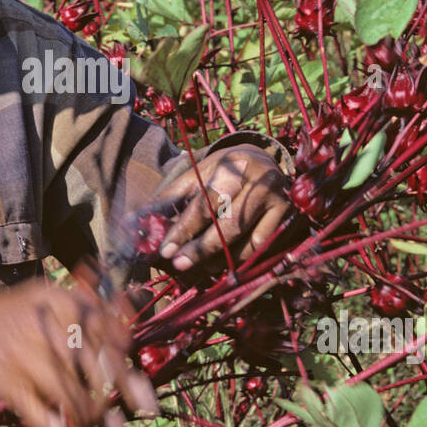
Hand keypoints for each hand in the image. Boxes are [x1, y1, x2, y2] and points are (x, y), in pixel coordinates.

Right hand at [0, 278, 158, 426]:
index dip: (124, 358)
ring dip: (87, 414)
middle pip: (94, 365)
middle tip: (116, 411)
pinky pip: (40, 414)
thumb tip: (130, 325)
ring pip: (71, 394)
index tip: (135, 381)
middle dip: (112, 393)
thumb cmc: (15, 315)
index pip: (106, 329)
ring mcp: (23, 356)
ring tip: (90, 421)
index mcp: (59, 300)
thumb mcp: (50, 295)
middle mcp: (44, 325)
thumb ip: (89, 306)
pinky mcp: (6, 384)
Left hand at [148, 145, 292, 273]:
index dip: (184, 229)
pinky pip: (261, 246)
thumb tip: (139, 219)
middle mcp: (256, 182)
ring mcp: (275, 200)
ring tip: (198, 267)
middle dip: (201, 248)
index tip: (166, 249)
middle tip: (179, 263)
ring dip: (219, 258)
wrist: (266, 159)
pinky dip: (241, 258)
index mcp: (229, 167)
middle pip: (227, 224)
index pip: (203, 204)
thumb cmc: (225, 169)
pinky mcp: (287, 216)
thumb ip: (171, 195)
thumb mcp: (198, 172)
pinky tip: (223, 263)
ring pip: (246, 240)